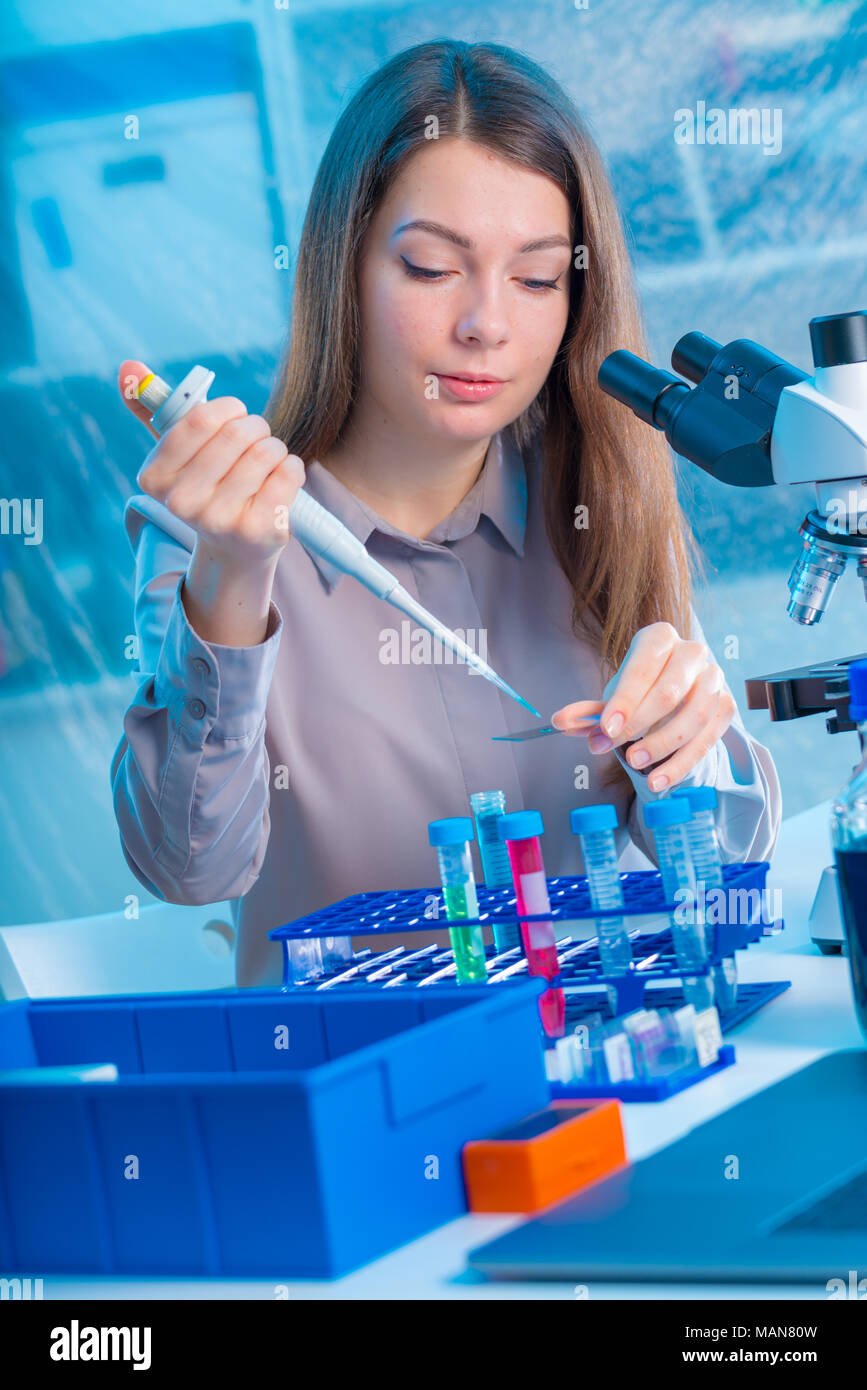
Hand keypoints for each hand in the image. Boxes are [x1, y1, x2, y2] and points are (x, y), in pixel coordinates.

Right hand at [118, 359, 305, 569]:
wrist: (235, 549)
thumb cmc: (208, 485)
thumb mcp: (177, 452)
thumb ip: (154, 409)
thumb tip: (128, 367)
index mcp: (154, 477)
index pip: (201, 419)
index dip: (229, 409)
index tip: (235, 415)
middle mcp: (182, 503)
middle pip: (237, 434)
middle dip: (255, 427)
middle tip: (255, 439)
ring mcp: (220, 521)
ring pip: (266, 452)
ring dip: (275, 448)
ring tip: (266, 463)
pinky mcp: (258, 531)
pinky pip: (288, 473)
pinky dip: (292, 468)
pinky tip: (280, 481)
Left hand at [550, 621, 735, 792]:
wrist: (675, 691)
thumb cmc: (640, 689)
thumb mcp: (613, 696)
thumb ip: (589, 710)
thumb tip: (559, 722)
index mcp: (659, 638)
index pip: (643, 667)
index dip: (625, 700)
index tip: (607, 729)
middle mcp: (692, 653)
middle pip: (669, 692)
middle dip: (639, 724)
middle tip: (614, 747)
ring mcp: (714, 679)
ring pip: (694, 717)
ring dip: (662, 745)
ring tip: (634, 764)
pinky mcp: (726, 707)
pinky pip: (707, 740)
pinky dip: (680, 764)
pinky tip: (658, 780)